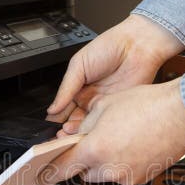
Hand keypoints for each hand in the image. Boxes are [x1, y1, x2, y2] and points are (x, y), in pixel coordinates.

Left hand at [40, 78, 184, 184]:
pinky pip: (122, 174)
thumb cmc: (148, 106)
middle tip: (94, 140)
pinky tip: (132, 144)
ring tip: (118, 138)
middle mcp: (110, 168)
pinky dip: (122, 163)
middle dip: (84, 159)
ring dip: (103, 161)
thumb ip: (85, 125)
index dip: (49, 173)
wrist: (181, 113)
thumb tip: (78, 133)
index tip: (40, 177)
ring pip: (103, 174)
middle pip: (83, 172)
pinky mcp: (141, 178)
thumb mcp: (105, 106)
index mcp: (95, 149)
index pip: (63, 168)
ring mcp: (127, 176)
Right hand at [45, 14, 184, 133]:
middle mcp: (90, 98)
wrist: (137, 46)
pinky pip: (104, 124)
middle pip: (74, 120)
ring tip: (69, 138)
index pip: (63, 108)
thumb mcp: (79, 65)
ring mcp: (104, 105)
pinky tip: (86, 135)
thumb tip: (52, 108)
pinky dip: (95, 131)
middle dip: (65, 130)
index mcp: (78, 87)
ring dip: (78, 133)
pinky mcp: (118, 110)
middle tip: (58, 138)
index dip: (55, 120)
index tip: (48, 131)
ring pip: (88, 125)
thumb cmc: (110, 47)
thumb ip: (66, 88)